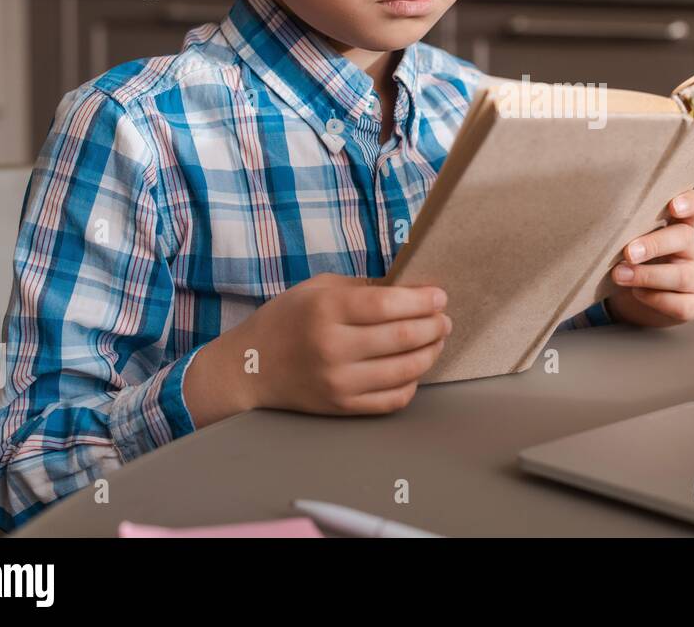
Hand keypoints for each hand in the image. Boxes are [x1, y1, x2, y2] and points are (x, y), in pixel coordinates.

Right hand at [184, 273, 450, 424]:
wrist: (249, 367)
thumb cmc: (287, 319)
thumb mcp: (318, 288)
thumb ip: (364, 287)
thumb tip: (413, 289)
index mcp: (326, 310)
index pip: (388, 304)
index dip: (422, 300)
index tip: (439, 296)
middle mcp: (332, 347)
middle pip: (403, 337)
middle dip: (434, 325)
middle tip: (444, 319)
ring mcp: (338, 382)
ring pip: (405, 370)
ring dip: (431, 353)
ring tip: (436, 340)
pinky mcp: (342, 407)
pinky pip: (393, 399)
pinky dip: (412, 383)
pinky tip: (414, 368)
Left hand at [604, 189, 693, 327]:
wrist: (631, 298)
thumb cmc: (631, 257)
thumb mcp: (631, 237)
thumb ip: (628, 227)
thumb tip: (605, 223)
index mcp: (682, 223)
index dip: (689, 203)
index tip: (673, 206)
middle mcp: (693, 248)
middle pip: (686, 238)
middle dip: (655, 245)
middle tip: (628, 252)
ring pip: (682, 275)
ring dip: (647, 276)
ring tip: (620, 275)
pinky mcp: (693, 303)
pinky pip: (679, 304)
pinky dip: (655, 299)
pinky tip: (637, 293)